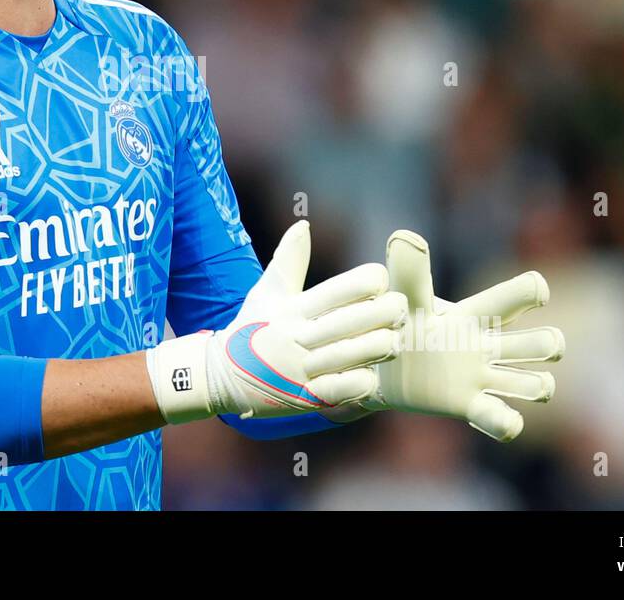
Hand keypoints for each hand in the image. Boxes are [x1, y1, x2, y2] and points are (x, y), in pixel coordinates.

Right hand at [146, 221, 407, 422]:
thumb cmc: (251, 328)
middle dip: (381, 313)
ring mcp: (299, 370)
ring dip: (376, 346)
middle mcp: (296, 338)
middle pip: (346, 323)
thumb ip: (288, 260)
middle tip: (403, 306)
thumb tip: (303, 224)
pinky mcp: (302, 398)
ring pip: (346, 357)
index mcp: (291, 310)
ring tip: (397, 338)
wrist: (221, 377)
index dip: (361, 283)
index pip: (332, 291)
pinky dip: (357, 383)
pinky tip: (374, 376)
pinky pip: (336, 392)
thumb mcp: (265, 293)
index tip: (381, 277)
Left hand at [326, 230, 564, 440]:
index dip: (531, 292)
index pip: (511, 299)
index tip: (538, 290)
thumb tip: (405, 234)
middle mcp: (486, 347)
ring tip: (525, 385)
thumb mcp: (404, 302)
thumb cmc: (398, 325)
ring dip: (537, 385)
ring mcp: (481, 379)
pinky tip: (507, 422)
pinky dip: (508, 422)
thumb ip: (408, 274)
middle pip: (540, 344)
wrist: (377, 367)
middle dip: (549, 344)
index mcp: (472, 316)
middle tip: (539, 345)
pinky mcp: (469, 407)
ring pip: (533, 384)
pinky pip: (499, 418)